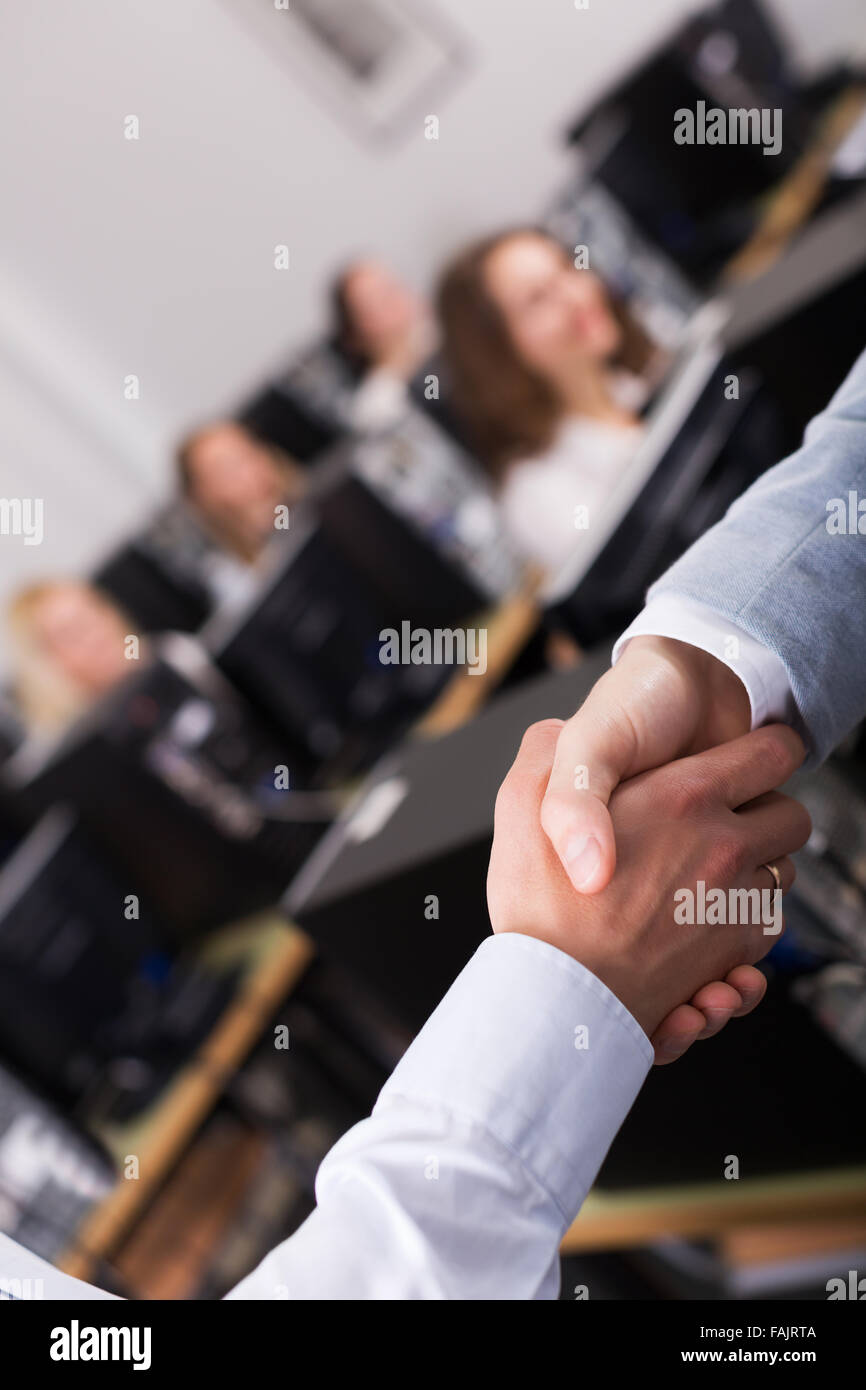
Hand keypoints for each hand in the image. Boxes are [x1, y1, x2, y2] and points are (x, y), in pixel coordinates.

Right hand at [539, 636, 760, 1057]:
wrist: (555, 999)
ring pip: (782, 875)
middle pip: (791, 817)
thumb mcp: (523, 803)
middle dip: (767, 815)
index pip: (772, 754)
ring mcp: (735, 904)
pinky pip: (769, 928)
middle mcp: (723, 848)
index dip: (765, 752)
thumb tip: (557, 727)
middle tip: (728, 822)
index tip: (749, 760)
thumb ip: (546, 753)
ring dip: (758, 873)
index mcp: (681, 797)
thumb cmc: (537, 906)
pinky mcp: (735, 955)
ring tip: (710, 877)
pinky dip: (751, 926)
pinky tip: (709, 924)